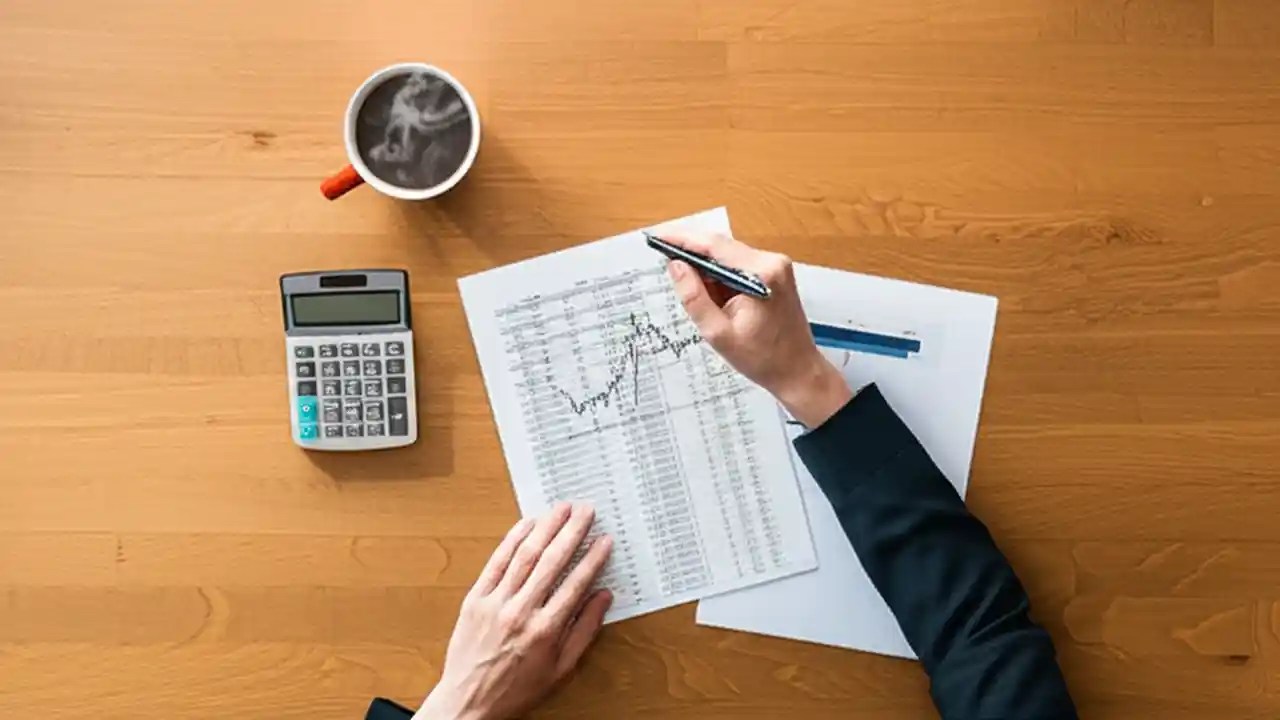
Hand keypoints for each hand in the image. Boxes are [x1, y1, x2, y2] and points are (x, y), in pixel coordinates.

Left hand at [416, 503, 613, 719]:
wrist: (469, 702)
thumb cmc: (516, 689)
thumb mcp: (561, 669)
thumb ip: (584, 630)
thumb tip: (603, 597)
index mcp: (545, 631)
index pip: (575, 584)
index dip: (593, 559)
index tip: (604, 541)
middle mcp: (520, 612)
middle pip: (551, 562)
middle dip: (572, 532)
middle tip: (586, 511)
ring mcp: (495, 603)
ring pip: (524, 556)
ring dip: (545, 528)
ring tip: (560, 509)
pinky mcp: (475, 599)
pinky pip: (496, 563)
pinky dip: (511, 540)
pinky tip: (526, 525)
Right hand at [661, 232, 851, 427]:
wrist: (798, 371)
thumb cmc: (763, 359)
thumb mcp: (717, 333)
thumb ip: (694, 297)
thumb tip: (676, 266)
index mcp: (761, 274)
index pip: (714, 245)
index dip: (682, 239)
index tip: (658, 237)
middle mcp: (772, 262)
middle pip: (721, 246)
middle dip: (691, 253)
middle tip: (662, 257)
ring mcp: (776, 266)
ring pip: (728, 255)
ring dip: (706, 267)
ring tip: (688, 288)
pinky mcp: (775, 273)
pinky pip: (739, 265)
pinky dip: (720, 275)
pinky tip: (711, 294)